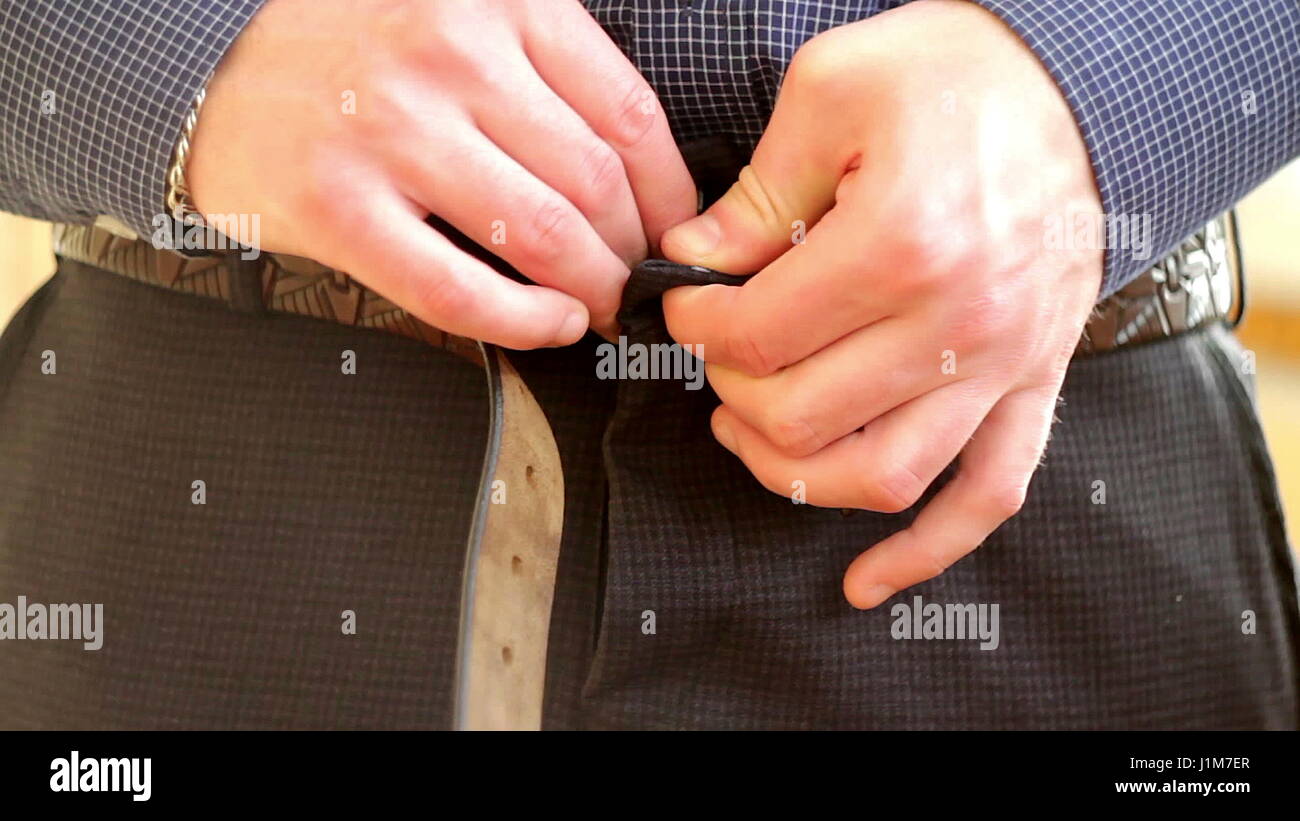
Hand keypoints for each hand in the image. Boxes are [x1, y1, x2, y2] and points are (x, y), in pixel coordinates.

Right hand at [187, 0, 695, 346]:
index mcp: (501, 3)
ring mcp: (392, 132)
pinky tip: (550, 326)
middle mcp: (451, 56)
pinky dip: (523, 322)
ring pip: (543, 237)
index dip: (671, 195)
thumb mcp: (466, 22)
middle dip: (633, 255)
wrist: (216, 72)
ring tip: (597, 309)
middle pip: (594, 183)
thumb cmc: (359, 58)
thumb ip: (548, 76)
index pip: (629, 114)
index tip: (676, 234)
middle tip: (636, 284)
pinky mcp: (342, 207)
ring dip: (591, 293)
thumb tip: (644, 182)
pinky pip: (459, 289)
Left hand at [660, 0, 1103, 607]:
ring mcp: (1004, 365)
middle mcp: (959, 323)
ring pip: (882, 477)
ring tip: (751, 437)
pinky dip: (926, 552)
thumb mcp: (834, 90)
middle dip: (734, 393)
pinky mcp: (1033, 384)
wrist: (1077, 88)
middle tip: (718, 355)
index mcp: (903, 244)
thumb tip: (692, 260)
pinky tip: (865, 581)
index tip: (689, 303)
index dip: (698, 325)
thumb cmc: (960, 78)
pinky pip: (987, 495)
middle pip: (804, 417)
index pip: (759, 335)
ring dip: (795, 474)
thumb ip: (754, 192)